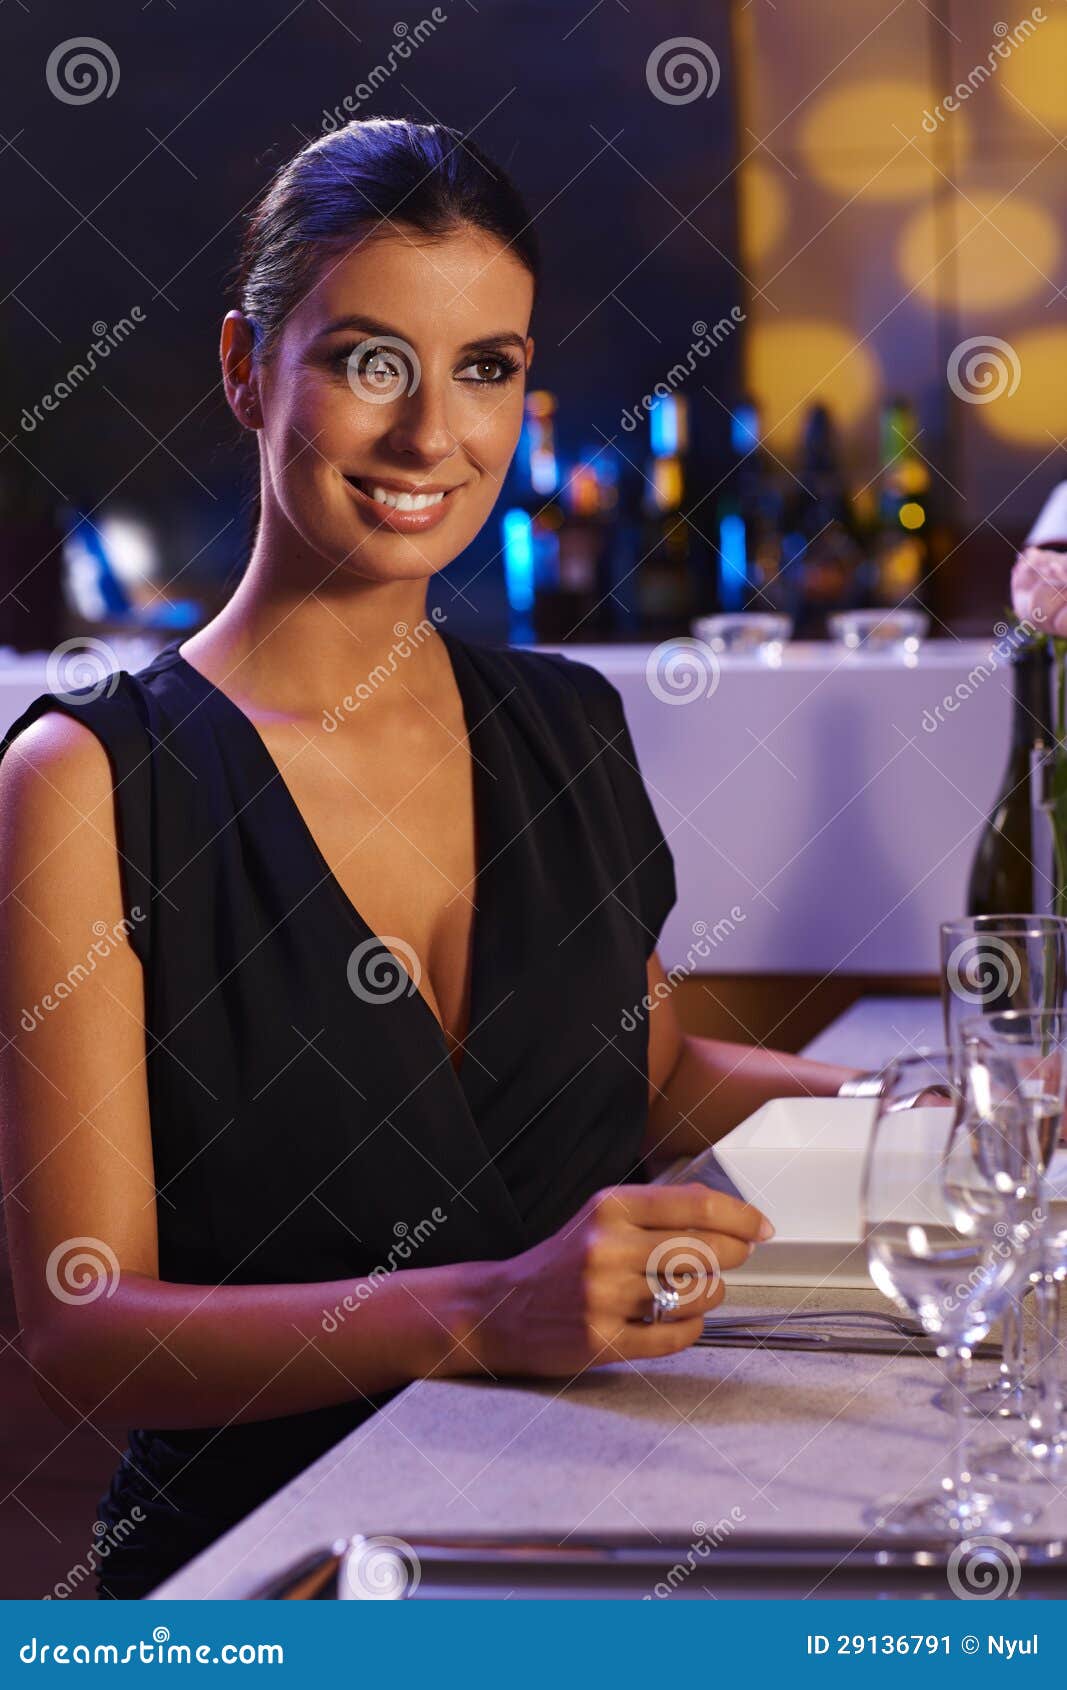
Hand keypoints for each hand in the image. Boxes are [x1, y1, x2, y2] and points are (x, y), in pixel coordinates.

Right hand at [473, 1183, 772, 1378]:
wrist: (500, 1309)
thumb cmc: (562, 1260)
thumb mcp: (601, 1218)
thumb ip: (656, 1212)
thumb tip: (730, 1217)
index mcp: (608, 1207)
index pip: (696, 1205)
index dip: (741, 1216)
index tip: (762, 1227)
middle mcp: (606, 1247)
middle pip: (703, 1249)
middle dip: (735, 1254)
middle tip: (740, 1257)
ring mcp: (603, 1296)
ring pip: (695, 1295)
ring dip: (711, 1294)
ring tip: (700, 1291)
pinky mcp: (602, 1341)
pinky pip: (675, 1336)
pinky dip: (691, 1329)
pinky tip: (683, 1320)